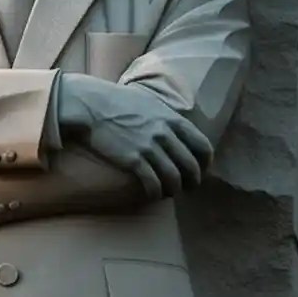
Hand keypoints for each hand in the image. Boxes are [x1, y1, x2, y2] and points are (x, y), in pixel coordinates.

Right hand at [57, 73, 212, 200]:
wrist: (92, 105)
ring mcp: (150, 147)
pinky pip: (153, 183)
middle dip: (193, 181)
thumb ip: (167, 118)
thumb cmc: (119, 101)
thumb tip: (177, 129)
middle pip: (191, 166)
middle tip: (188, 188)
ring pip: (174, 178)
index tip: (201, 171)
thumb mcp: (151, 102)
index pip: (202, 146)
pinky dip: (156, 193)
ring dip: (174, 189)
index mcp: (173, 119)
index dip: (205, 163)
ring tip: (169, 192)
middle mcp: (165, 134)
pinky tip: (153, 194)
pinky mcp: (134, 159)